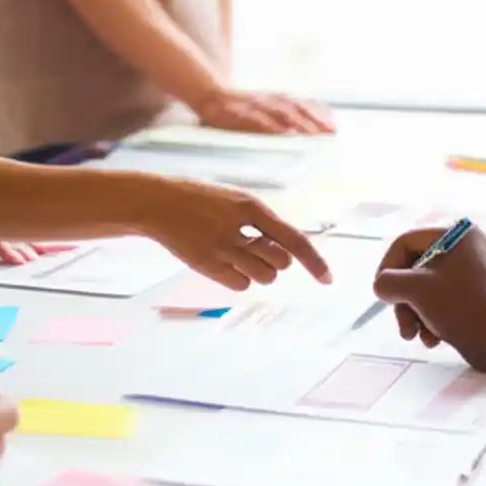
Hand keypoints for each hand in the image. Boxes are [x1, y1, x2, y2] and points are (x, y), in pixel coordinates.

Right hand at [137, 177, 332, 289]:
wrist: (157, 203)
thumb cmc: (199, 200)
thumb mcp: (233, 200)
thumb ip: (259, 221)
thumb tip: (287, 249)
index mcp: (250, 206)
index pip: (293, 239)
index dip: (314, 261)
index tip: (328, 280)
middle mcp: (239, 228)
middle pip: (281, 263)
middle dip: (275, 260)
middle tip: (253, 248)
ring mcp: (221, 248)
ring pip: (263, 277)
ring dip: (257, 270)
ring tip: (236, 253)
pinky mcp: (206, 265)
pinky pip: (240, 285)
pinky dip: (238, 279)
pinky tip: (223, 262)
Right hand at [193, 89, 334, 134]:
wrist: (208, 94)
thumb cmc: (237, 105)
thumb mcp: (263, 105)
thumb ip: (281, 113)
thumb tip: (300, 128)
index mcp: (276, 98)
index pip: (303, 103)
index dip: (320, 113)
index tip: (336, 125)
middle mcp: (269, 99)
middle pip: (297, 108)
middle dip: (316, 120)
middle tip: (331, 133)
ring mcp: (255, 105)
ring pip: (281, 113)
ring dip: (300, 123)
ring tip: (314, 134)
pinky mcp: (240, 114)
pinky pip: (259, 121)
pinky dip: (273, 127)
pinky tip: (285, 135)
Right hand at [371, 228, 485, 371]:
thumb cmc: (460, 307)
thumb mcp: (415, 290)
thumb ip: (388, 282)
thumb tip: (383, 285)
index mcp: (458, 232)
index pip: (406, 242)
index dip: (386, 269)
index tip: (381, 295)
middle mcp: (473, 242)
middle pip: (419, 268)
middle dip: (405, 301)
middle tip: (403, 328)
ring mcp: (483, 265)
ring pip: (432, 285)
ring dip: (418, 312)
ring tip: (418, 338)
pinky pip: (451, 295)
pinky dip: (437, 314)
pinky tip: (435, 338)